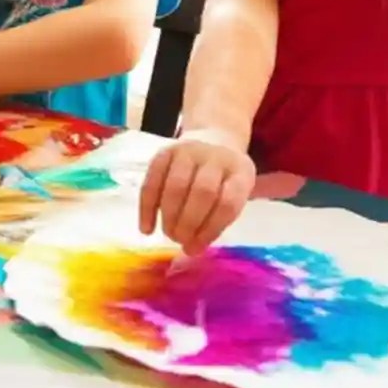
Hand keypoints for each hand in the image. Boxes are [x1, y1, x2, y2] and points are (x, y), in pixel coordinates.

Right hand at [138, 129, 255, 255]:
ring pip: (176, 186)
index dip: (211, 229)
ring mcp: (190, 151)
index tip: (197, 248)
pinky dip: (147, 208)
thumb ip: (217, 220)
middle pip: (202, 193)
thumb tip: (191, 250)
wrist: (215, 138)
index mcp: (240, 171)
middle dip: (189, 224)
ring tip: (169, 234)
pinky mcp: (165, 152)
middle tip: (180, 241)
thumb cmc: (224, 179)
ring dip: (169, 217)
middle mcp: (216, 157)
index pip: (228, 203)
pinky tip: (147, 228)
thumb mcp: (233, 194)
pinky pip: (152, 181)